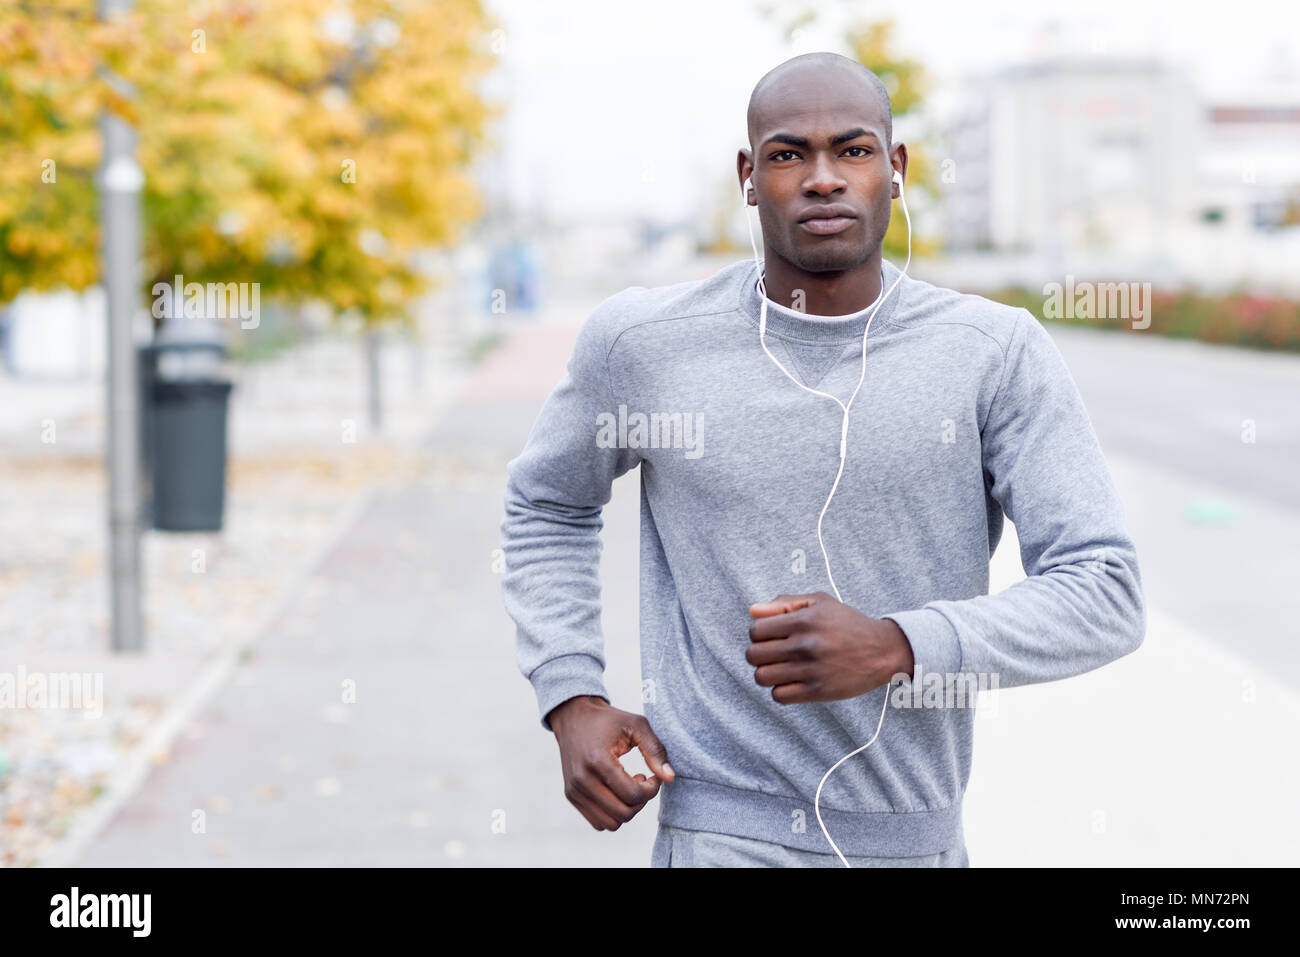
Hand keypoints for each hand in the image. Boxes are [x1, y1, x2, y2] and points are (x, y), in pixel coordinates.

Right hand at [546, 695, 675, 830]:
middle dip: (641, 801)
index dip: (651, 789)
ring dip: (627, 809)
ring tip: (629, 786)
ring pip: (611, 824)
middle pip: (623, 813)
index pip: (632, 795)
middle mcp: (582, 779)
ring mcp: (574, 790)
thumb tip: (670, 778)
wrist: (574, 717)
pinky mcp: (571, 796)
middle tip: (643, 781)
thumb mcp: (636, 725)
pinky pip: (598, 822)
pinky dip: (613, 813)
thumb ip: (655, 750)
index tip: (654, 775)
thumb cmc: (608, 720)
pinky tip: (617, 791)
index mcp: (597, 760)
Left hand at [746, 592, 913, 703]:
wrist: (882, 651)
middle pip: (754, 655)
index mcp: (804, 621)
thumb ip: (784, 603)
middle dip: (759, 653)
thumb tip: (752, 611)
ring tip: (780, 668)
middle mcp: (806, 645)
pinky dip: (780, 690)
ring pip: (762, 677)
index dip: (758, 634)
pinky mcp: (818, 691)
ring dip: (767, 673)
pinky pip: (779, 696)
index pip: (756, 631)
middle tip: (773, 653)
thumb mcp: (819, 603)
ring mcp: (811, 670)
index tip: (770, 636)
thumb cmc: (847, 623)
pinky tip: (792, 681)